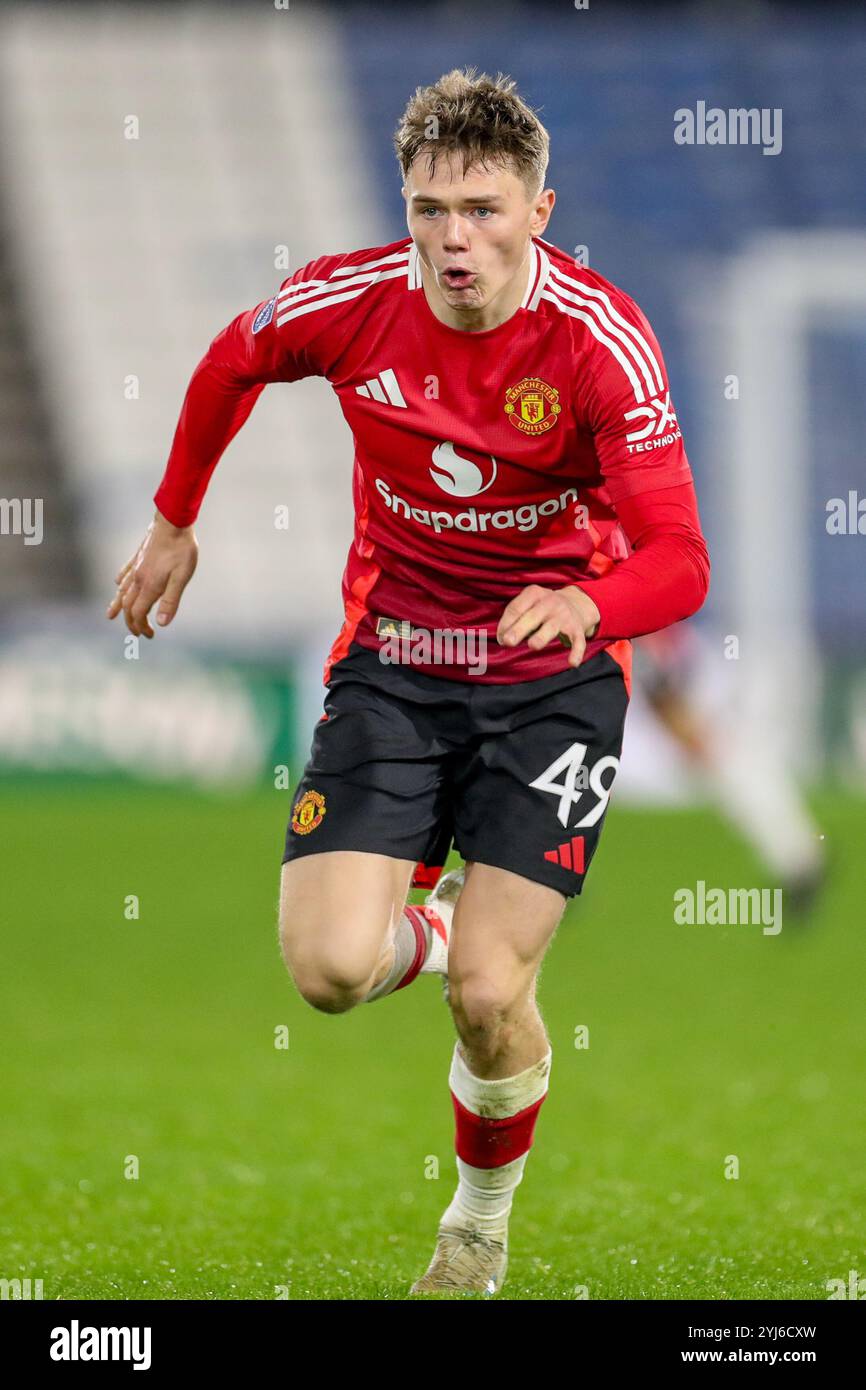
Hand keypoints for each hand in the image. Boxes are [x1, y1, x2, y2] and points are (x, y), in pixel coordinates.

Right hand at [106, 509, 197, 637]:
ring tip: (111, 616)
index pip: (138, 613)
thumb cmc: (181, 550)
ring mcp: (135, 567)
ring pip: (122, 591)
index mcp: (149, 586)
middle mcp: (137, 579)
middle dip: (131, 621)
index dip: (141, 626)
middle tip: (138, 633)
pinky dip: (120, 583)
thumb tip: (162, 623)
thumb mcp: (181, 578)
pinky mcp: (137, 557)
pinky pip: (123, 574)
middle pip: (128, 606)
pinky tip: (117, 585)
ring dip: (118, 606)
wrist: (173, 522)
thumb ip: (170, 601)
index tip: (149, 635)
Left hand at [496, 584, 600, 667]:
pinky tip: (572, 663)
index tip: (500, 638)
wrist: (577, 603)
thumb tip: (502, 639)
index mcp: (534, 593)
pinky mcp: (577, 629)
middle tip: (508, 641)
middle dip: (519, 628)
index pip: (516, 608)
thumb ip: (514, 619)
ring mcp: (564, 616)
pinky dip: (577, 652)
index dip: (506, 624)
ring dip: (542, 636)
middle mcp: (550, 602)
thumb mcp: (529, 605)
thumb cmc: (542, 608)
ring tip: (532, 645)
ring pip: (552, 627)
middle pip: (532, 616)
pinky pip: (578, 641)